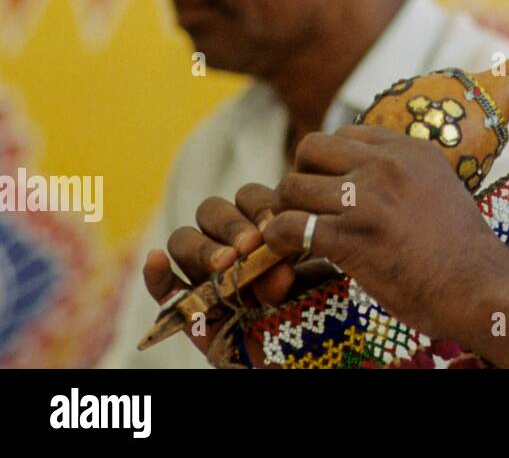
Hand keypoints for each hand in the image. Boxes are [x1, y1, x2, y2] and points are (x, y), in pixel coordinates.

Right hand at [142, 183, 296, 354]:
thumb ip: (293, 272)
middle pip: (211, 211)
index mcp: (259, 226)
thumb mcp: (310, 286)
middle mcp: (227, 244)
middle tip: (249, 245)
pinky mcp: (186, 307)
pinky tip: (156, 261)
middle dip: (230, 225)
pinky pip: (162, 287)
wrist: (306, 349)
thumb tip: (278, 270)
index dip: (259, 206)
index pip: (248, 197)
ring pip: (183, 240)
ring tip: (224, 264)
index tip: (275, 224)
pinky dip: (156, 274)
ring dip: (202, 248)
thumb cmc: (315, 308)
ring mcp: (203, 273)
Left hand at [262, 125, 508, 340]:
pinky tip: (293, 254)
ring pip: (292, 185)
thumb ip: (407, 174)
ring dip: (287, 211)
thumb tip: (374, 176)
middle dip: (302, 175)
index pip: (346, 133)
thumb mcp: (442, 188)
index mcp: (410, 150)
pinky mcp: (350, 238)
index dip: (331, 161)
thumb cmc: (463, 249)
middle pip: (311, 147)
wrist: (479, 287)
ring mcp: (367, 199)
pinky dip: (280, 241)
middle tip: (308, 207)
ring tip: (298, 234)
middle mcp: (387, 165)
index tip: (333, 188)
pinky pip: (288, 226)